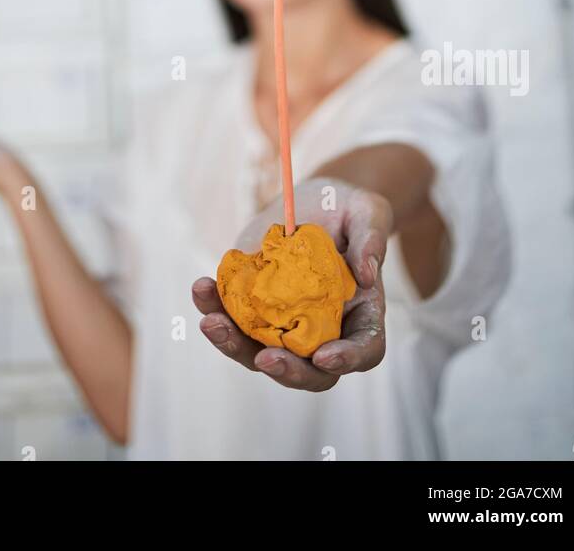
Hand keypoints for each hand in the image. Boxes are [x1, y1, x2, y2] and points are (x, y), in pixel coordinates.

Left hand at [191, 176, 390, 392]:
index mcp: (360, 315)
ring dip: (233, 344)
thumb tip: (367, 274)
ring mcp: (284, 321)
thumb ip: (371, 238)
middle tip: (264, 359)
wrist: (313, 201)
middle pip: (308, 370)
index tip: (325, 356)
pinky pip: (233, 317)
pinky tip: (201, 288)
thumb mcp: (368, 211)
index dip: (347, 359)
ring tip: (211, 322)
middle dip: (286, 370)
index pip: (363, 351)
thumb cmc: (348, 209)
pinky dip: (214, 307)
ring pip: (260, 352)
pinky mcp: (253, 303)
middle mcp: (322, 330)